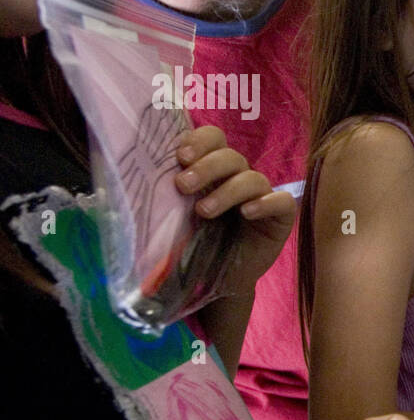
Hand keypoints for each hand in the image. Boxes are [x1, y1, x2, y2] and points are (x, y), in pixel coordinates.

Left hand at [175, 126, 295, 297]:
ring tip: (204, 211)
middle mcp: (239, 178)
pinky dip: (265, 203)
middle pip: (231, 156)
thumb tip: (125, 174)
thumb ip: (162, 194)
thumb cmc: (193, 244)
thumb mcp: (173, 216)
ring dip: (227, 191)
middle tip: (183, 185)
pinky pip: (282, 202)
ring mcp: (262, 196)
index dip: (200, 141)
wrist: (215, 281)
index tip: (181, 157)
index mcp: (214, 170)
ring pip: (252, 178)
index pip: (214, 138)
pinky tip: (247, 213)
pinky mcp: (281, 218)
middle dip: (207, 167)